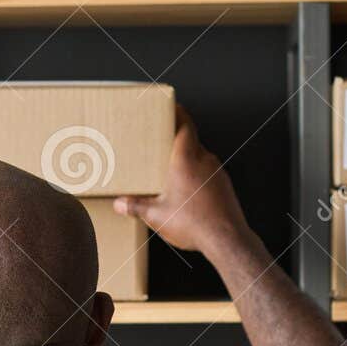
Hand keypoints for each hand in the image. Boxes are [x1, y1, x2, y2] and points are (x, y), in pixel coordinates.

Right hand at [114, 106, 251, 255]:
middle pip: (191, 140)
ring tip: (170, 171)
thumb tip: (120, 204)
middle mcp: (204, 160)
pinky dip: (197, 175)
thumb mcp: (156, 216)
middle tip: (161, 142)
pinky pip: (208, 173)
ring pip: (200, 158)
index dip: (178, 112)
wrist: (227, 239)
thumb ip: (136, 206)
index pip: (185, 125)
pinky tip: (187, 191)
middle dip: (176, 140)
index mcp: (185, 160)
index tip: (172, 106)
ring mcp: (217, 173)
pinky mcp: (224, 186)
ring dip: (186, 160)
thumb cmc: (194, 223)